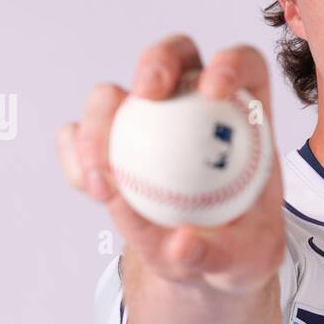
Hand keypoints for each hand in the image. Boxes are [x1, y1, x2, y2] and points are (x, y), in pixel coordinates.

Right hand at [55, 34, 284, 294]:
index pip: (243, 67)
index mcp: (244, 113)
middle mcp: (191, 102)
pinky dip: (77, 160)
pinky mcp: (106, 145)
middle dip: (155, 61)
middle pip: (171, 58)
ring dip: (99, 125)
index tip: (215, 91)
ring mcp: (144, 120)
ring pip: (112, 97)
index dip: (230, 63)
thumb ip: (220, 253)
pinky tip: (89, 187)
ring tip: (104, 178)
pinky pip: (79, 141)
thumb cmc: (238, 252)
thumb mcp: (246, 262)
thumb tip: (181, 242)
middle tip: (146, 95)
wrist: (200, 264)